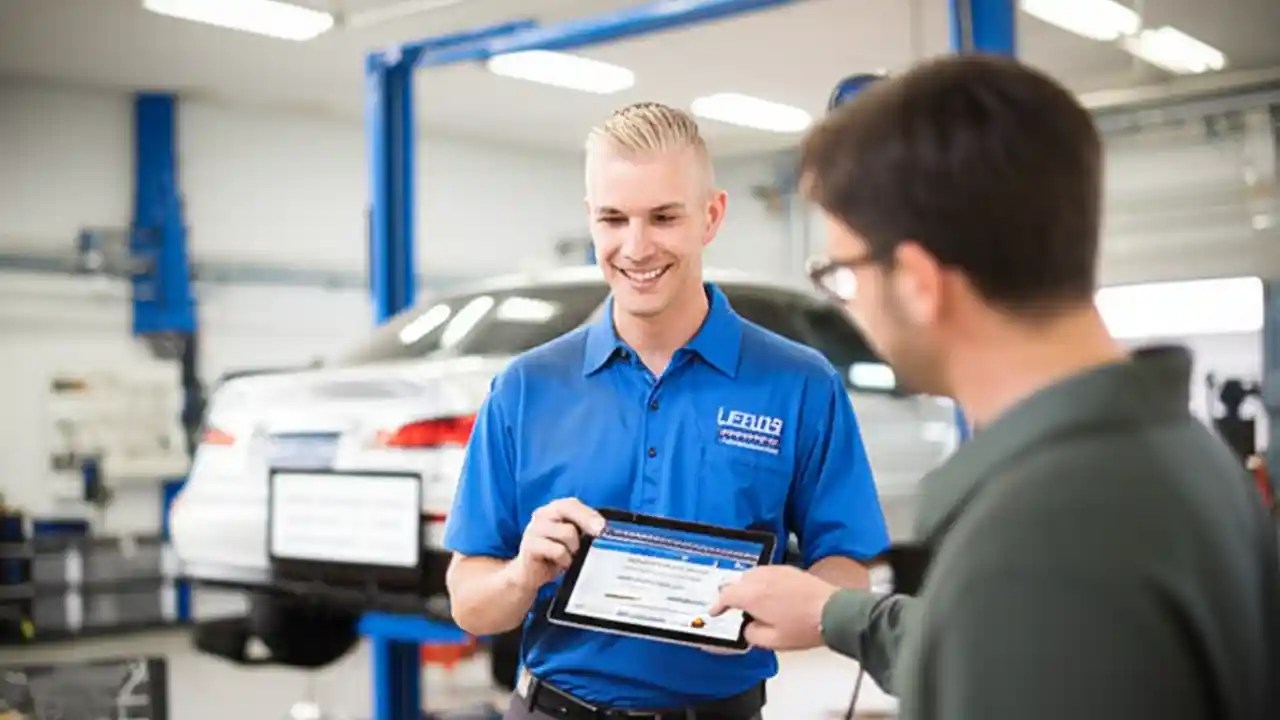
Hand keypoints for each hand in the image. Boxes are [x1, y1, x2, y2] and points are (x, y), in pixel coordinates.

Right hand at [506, 498, 605, 591]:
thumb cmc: (555, 556)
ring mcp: (534, 528)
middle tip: (599, 534)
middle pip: (567, 509)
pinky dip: (565, 559)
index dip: (589, 513)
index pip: (572, 503)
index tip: (604, 526)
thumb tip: (604, 530)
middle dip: (586, 521)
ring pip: (567, 532)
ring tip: (572, 556)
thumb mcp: (573, 541)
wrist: (529, 576)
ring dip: (575, 548)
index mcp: (554, 510)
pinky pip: (557, 550)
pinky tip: (562, 563)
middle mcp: (542, 514)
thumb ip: (585, 530)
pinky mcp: (529, 545)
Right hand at [709, 565, 837, 650]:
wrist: (833, 612)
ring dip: (747, 587)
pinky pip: (767, 573)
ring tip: (753, 602)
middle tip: (733, 608)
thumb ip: (752, 634)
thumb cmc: (805, 626)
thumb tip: (747, 627)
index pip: (726, 595)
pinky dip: (762, 582)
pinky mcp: (788, 569)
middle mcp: (761, 579)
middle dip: (732, 594)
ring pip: (751, 575)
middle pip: (737, 582)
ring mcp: (776, 571)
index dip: (717, 605)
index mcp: (753, 596)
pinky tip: (770, 594)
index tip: (715, 611)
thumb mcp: (773, 641)